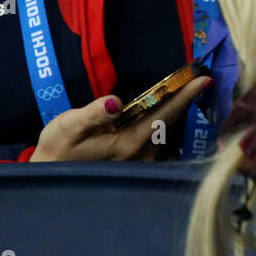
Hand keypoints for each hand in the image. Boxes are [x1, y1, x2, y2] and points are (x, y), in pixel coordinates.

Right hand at [29, 75, 213, 161]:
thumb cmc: (57, 150)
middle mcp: (143, 156)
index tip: (204, 80)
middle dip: (185, 100)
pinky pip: (161, 140)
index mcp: (129, 144)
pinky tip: (167, 110)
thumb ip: (92, 115)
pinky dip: (167, 123)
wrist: (51, 179)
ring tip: (186, 88)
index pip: (164, 116)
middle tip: (197, 77)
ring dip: (176, 111)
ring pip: (168, 132)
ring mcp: (144, 163)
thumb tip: (115, 102)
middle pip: (171, 123)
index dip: (184, 96)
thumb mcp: (67, 128)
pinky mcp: (140, 166)